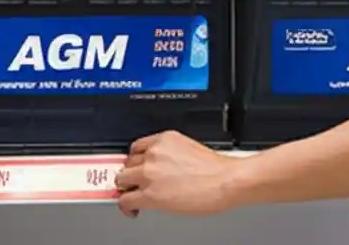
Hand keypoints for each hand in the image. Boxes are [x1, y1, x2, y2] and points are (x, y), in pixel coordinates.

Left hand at [115, 131, 235, 217]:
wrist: (226, 181)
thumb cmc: (218, 170)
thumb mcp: (191, 150)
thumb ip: (171, 155)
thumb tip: (164, 169)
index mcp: (166, 138)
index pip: (138, 147)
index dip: (137, 160)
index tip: (138, 167)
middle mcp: (154, 153)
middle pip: (128, 163)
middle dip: (132, 174)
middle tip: (138, 184)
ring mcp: (149, 172)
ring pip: (122, 180)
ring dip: (128, 189)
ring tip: (135, 196)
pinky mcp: (149, 193)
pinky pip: (125, 200)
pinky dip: (126, 206)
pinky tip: (133, 210)